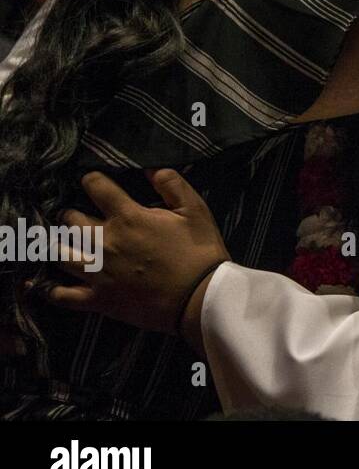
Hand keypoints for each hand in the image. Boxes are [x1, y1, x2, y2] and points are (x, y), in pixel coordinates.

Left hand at [40, 170, 229, 340]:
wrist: (200, 298)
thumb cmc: (200, 251)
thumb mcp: (195, 210)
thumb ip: (172, 184)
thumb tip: (150, 168)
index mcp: (128, 217)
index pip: (96, 186)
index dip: (91, 179)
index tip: (92, 181)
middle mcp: (105, 242)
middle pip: (70, 220)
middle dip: (72, 213)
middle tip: (78, 215)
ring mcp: (97, 273)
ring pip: (59, 253)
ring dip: (58, 244)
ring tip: (63, 242)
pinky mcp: (97, 299)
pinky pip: (62, 296)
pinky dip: (51, 290)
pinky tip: (48, 284)